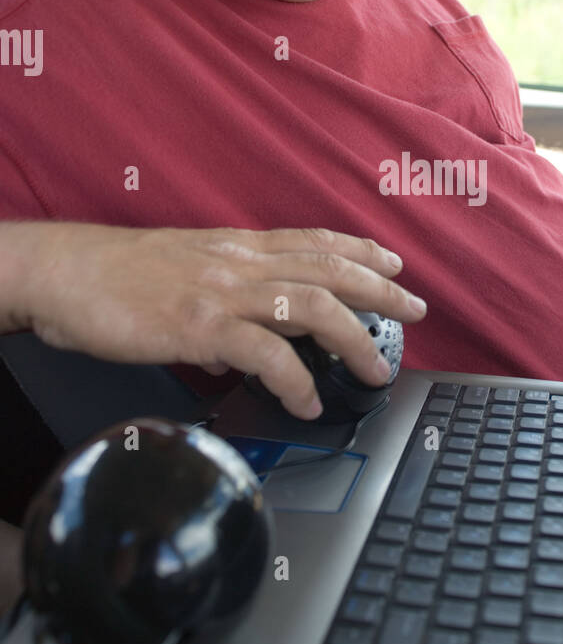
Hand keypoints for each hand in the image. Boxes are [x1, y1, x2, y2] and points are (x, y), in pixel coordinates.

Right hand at [1, 222, 426, 418]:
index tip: (393, 262)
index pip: (313, 240)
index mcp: (235, 247)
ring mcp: (223, 292)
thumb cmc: (114, 277)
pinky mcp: (201, 325)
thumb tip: (238, 352)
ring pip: (313, 306)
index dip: (359, 249)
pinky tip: (309, 402)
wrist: (64, 273)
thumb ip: (218, 307)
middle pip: (330, 269)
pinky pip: (267, 354)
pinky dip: (297, 381)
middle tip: (417, 311)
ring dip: (356, 339)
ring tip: (377, 370)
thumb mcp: (179, 276)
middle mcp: (239, 262)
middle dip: (381, 290)